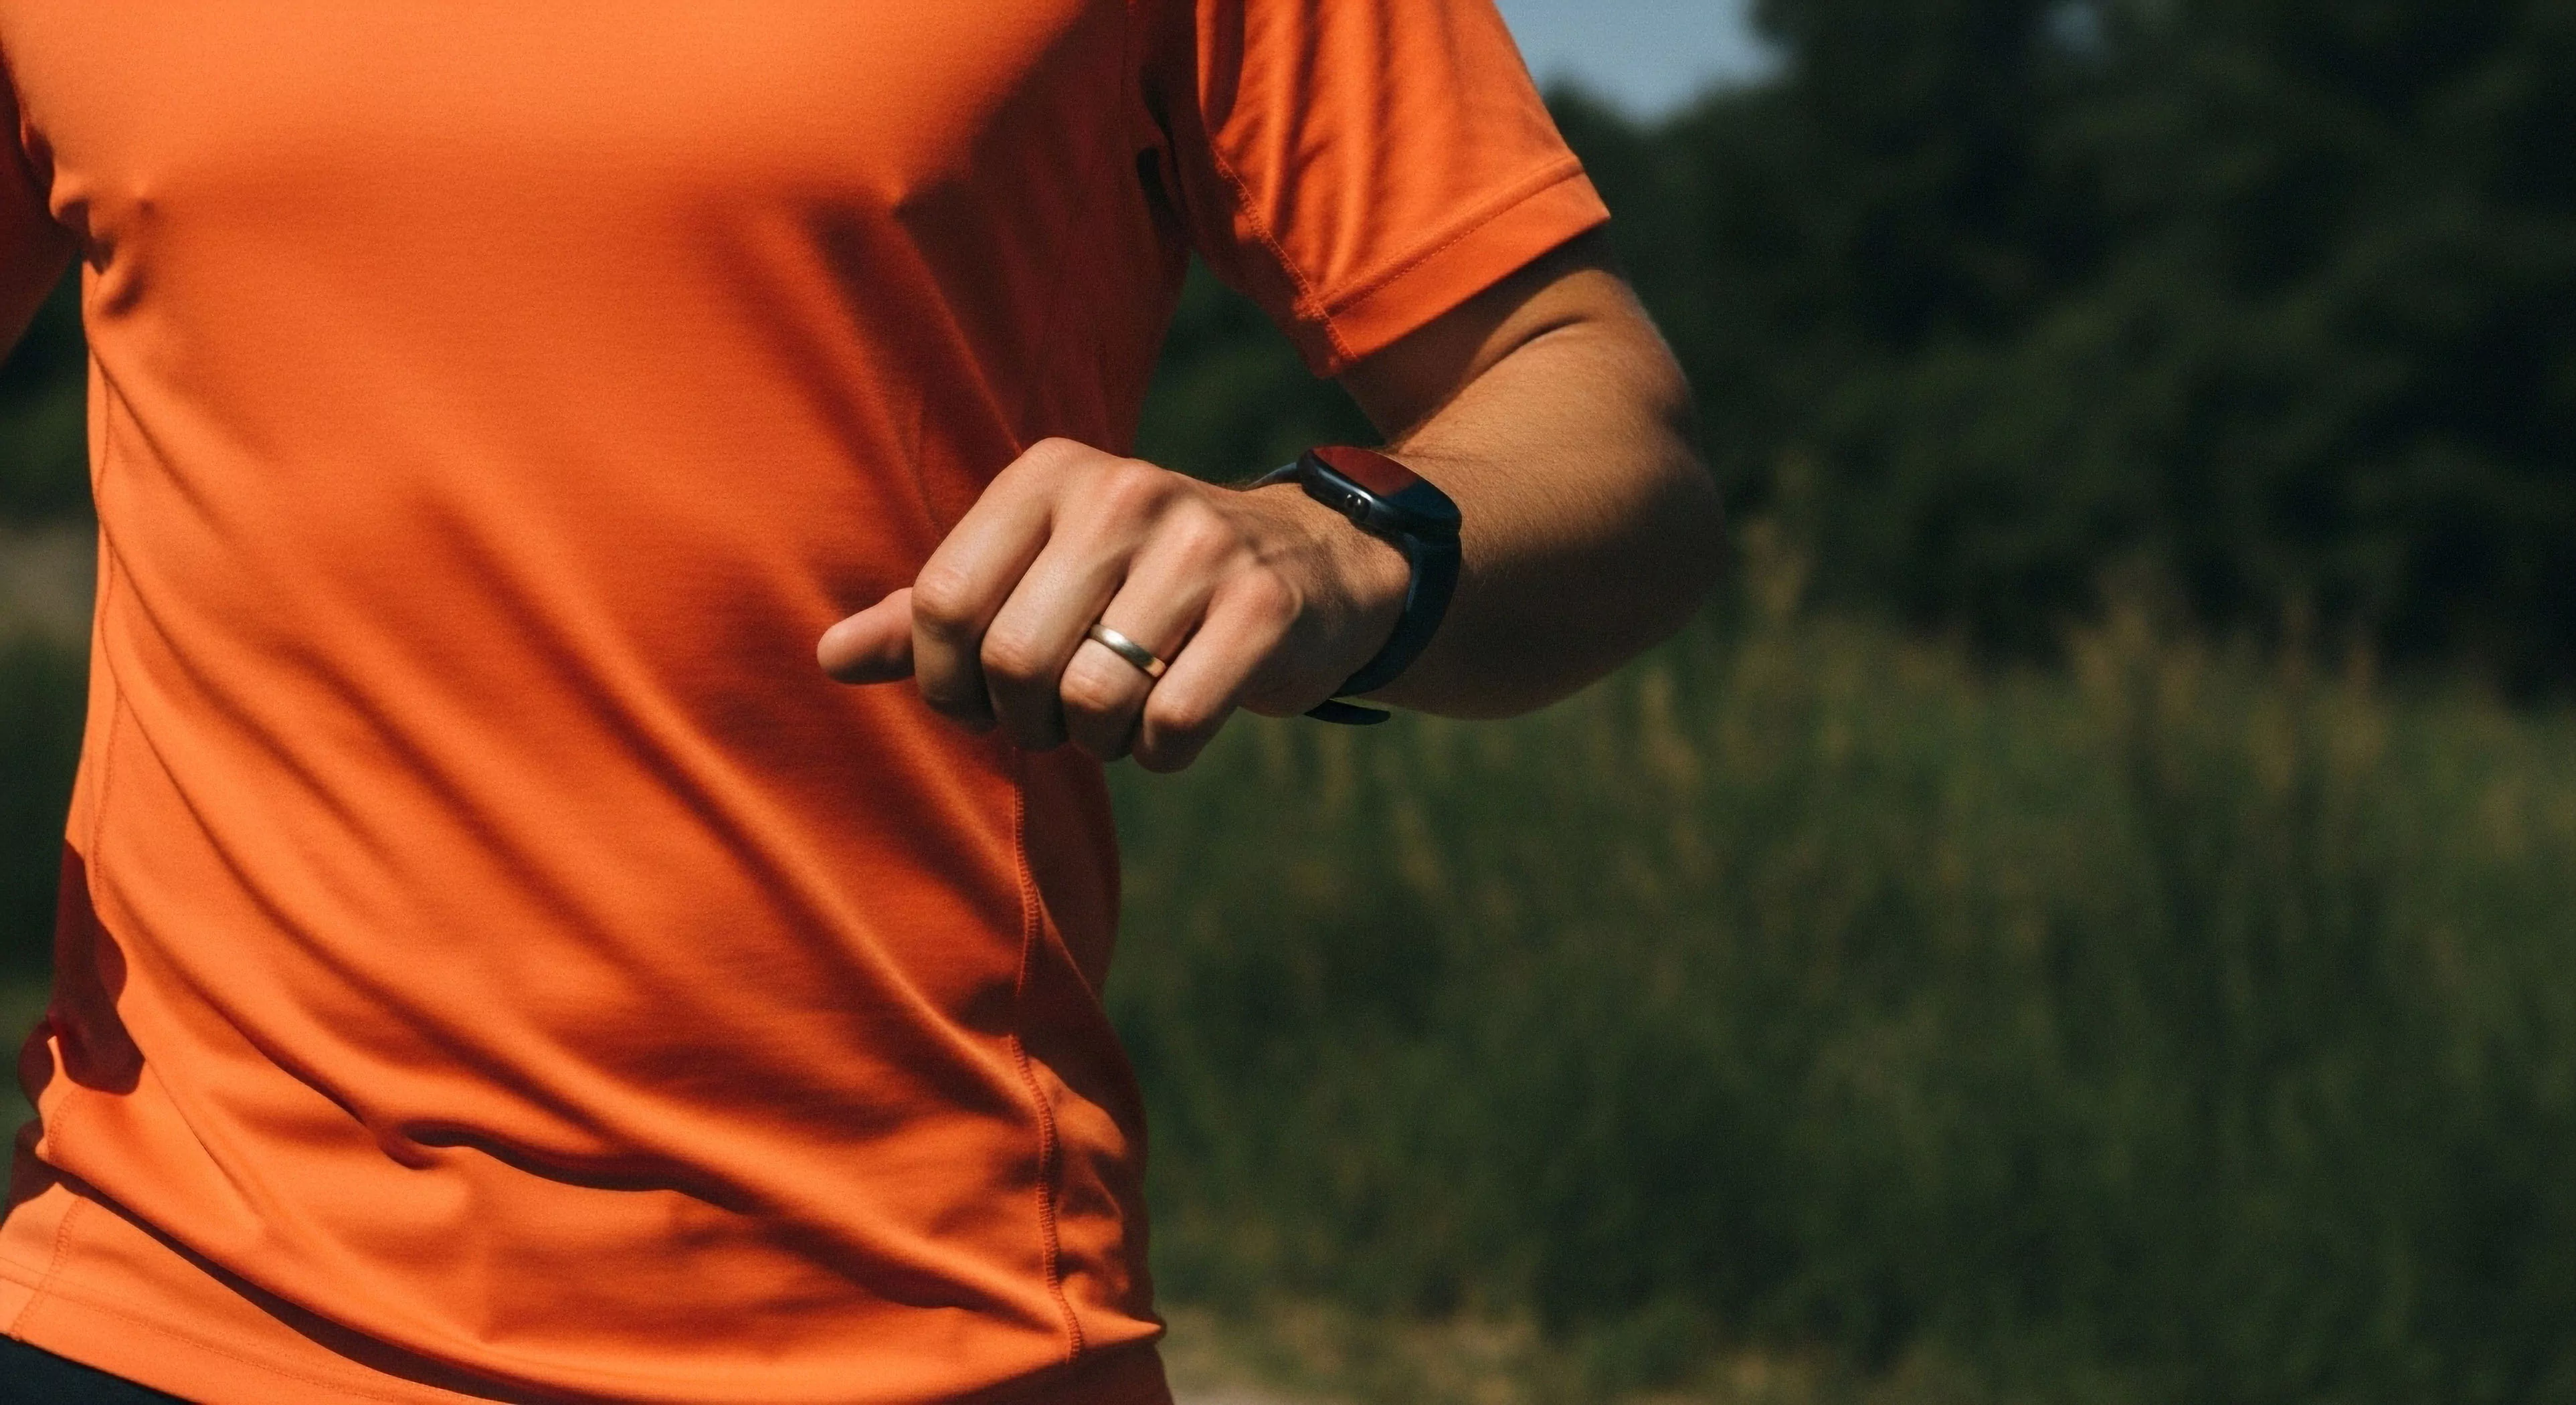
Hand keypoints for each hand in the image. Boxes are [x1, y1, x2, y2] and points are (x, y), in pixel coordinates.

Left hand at [817, 438, 1410, 770]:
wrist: (1304, 567)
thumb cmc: (1136, 584)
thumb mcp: (1033, 577)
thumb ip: (932, 615)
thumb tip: (827, 657)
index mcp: (1047, 474)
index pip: (945, 601)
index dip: (945, 682)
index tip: (976, 702)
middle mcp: (1121, 492)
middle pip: (1013, 658)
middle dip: (1024, 720)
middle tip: (1055, 718)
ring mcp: (1199, 545)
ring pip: (1093, 696)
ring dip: (1095, 740)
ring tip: (1116, 717)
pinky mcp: (1263, 607)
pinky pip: (1172, 724)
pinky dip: (1161, 752)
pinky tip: (1172, 726)